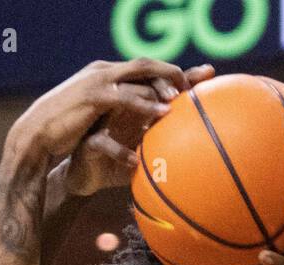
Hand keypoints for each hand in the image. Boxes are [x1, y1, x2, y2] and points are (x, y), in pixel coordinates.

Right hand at [7, 59, 188, 166]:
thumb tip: (144, 131)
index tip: (195, 79)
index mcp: (106, 75)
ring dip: (158, 89)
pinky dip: (142, 109)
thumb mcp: (95, 119)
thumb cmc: (67, 132)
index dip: (170, 72)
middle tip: (194, 85)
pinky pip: (122, 101)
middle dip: (171, 73)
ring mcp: (97, 84)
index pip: (143, 68)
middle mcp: (104, 73)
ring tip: (178, 103)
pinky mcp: (90, 100)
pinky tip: (159, 119)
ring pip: (136, 79)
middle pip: (145, 66)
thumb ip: (117, 117)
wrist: (34, 136)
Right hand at [62, 64, 215, 196]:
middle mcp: (114, 98)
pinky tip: (135, 161)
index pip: (156, 79)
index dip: (181, 73)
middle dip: (166, 81)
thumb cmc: (110, 161)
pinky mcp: (87, 139)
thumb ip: (159, 140)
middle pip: (142, 77)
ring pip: (123, 98)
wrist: (75, 173)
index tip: (209, 72)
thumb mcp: (136, 148)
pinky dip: (120, 151)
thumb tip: (197, 144)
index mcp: (126, 98)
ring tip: (167, 112)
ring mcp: (99, 116)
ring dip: (146, 104)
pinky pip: (104, 141)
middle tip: (184, 91)